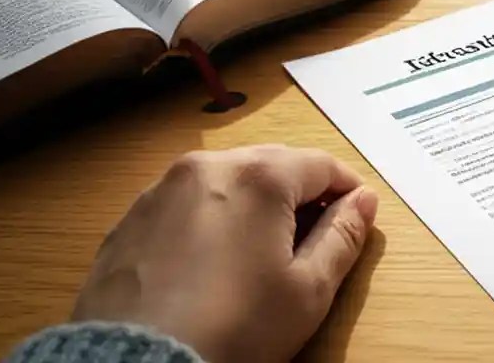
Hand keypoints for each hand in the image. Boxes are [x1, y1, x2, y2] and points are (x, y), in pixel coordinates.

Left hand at [71, 145, 378, 362]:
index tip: (355, 216)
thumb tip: (362, 200)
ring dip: (252, 203)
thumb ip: (342, 237)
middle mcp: (210, 166)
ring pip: (226, 180)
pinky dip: (208, 218)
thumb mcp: (309, 290)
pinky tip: (212, 260)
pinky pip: (185, 202)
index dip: (347, 189)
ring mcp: (162, 188)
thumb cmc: (235, 329)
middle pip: (273, 164)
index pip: (322, 164)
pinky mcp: (131, 217)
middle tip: (312, 236)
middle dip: (299, 192)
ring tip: (260, 250)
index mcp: (260, 177)